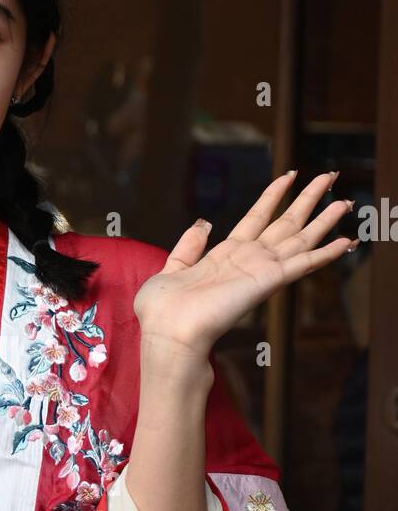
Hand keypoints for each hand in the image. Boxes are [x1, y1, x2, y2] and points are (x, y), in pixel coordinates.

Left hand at [133, 170, 357, 358]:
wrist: (169, 335)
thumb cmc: (163, 312)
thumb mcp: (171, 269)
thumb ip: (189, 246)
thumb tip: (204, 223)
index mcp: (226, 255)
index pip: (256, 217)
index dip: (273, 195)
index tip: (290, 175)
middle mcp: (249, 260)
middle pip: (286, 223)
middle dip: (309, 199)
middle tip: (330, 176)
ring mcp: (261, 270)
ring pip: (301, 239)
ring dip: (325, 220)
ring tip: (347, 201)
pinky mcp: (268, 281)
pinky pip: (303, 264)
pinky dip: (325, 254)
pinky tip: (347, 242)